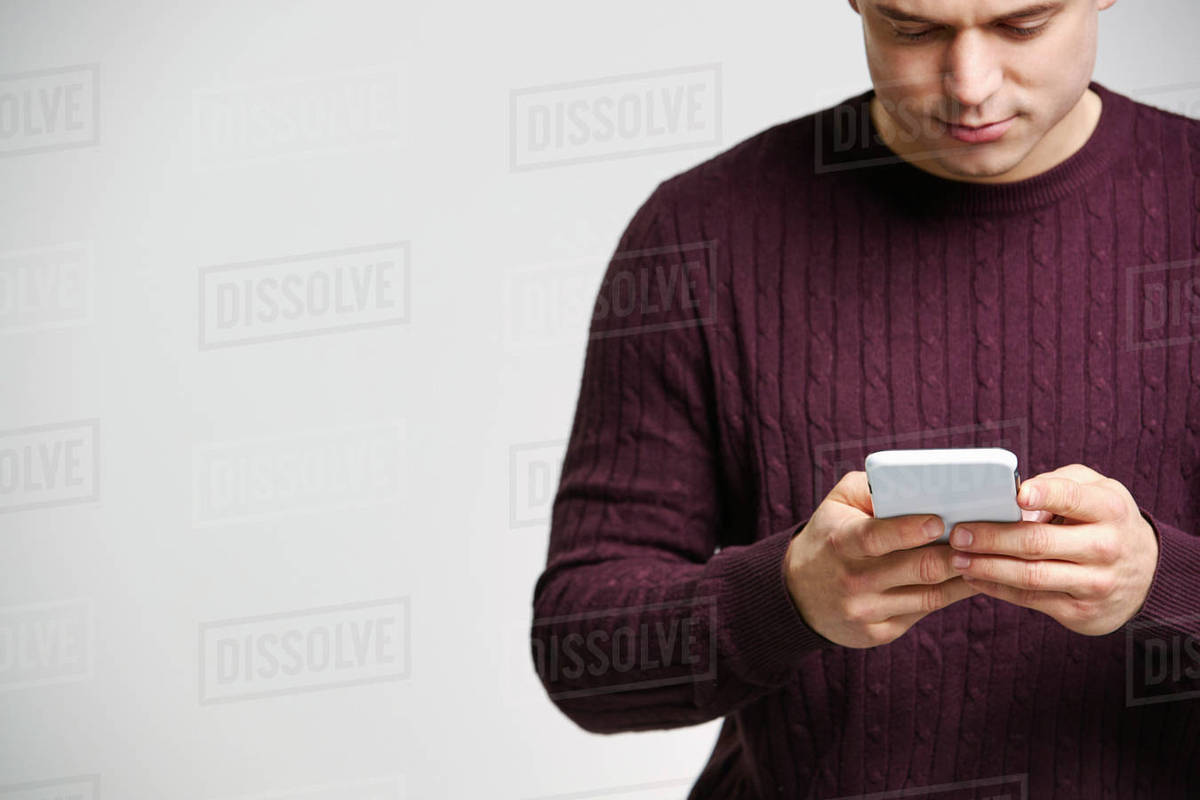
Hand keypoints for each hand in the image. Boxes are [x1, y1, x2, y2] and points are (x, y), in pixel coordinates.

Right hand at [784, 470, 981, 648]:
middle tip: (982, 540)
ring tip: (985, 558)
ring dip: (963, 576)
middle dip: (954, 554)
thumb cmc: (829, 537)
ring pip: (929, 595)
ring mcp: (866, 611)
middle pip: (916, 569)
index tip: (940, 521)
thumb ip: (872, 488)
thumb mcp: (837, 504)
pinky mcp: (879, 633)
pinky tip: (967, 580)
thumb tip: (917, 483)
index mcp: (841, 543)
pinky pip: (924, 612)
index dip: (910, 530)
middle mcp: (852, 581)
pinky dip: (950, 595)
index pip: (877, 537)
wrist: (799, 594)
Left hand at [947, 463, 1159, 635]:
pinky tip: (973, 576)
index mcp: (1109, 510)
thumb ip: (1059, 483)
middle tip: (959, 533)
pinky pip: (1030, 600)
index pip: (1073, 498)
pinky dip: (996, 588)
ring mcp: (1096, 584)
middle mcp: (1106, 547)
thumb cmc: (1105, 521)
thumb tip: (1016, 496)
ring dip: (987, 567)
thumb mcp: (1096, 491)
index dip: (1045, 495)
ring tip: (957, 558)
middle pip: (1039, 542)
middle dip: (992, 538)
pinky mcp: (1081, 612)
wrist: (1149, 574)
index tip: (1015, 494)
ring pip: (1031, 576)